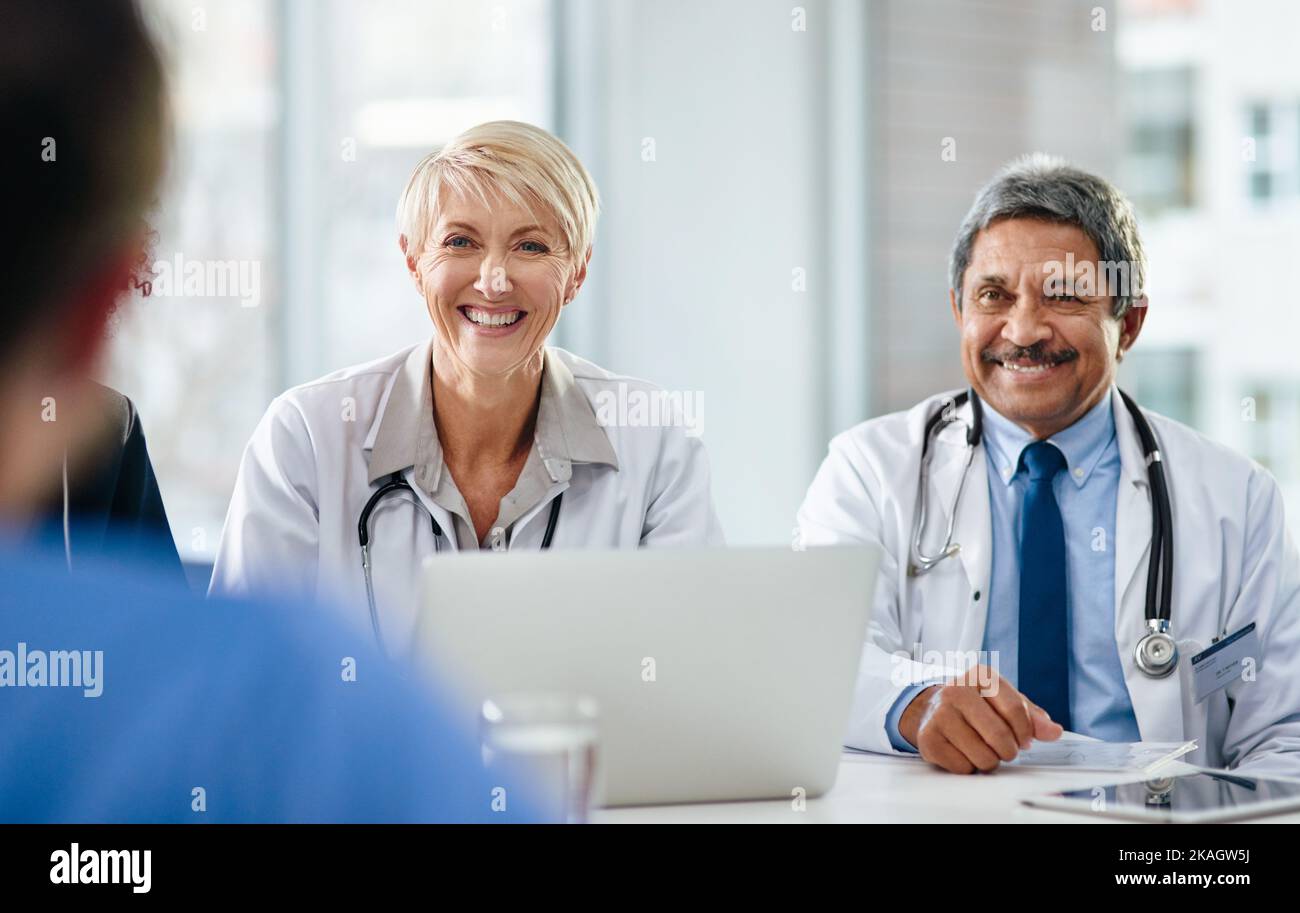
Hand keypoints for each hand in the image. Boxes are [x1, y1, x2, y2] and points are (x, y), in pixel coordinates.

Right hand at [897, 665, 1063, 772]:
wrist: (931, 708)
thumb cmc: (976, 706)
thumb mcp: (1005, 702)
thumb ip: (1032, 717)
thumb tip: (1054, 732)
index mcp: (980, 676)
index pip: (1014, 710)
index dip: (1025, 733)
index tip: (1024, 740)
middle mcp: (956, 690)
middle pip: (1000, 736)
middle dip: (1008, 750)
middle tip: (1003, 748)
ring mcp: (939, 714)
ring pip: (983, 756)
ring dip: (989, 761)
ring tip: (981, 748)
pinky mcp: (928, 738)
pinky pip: (963, 767)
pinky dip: (968, 766)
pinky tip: (962, 752)